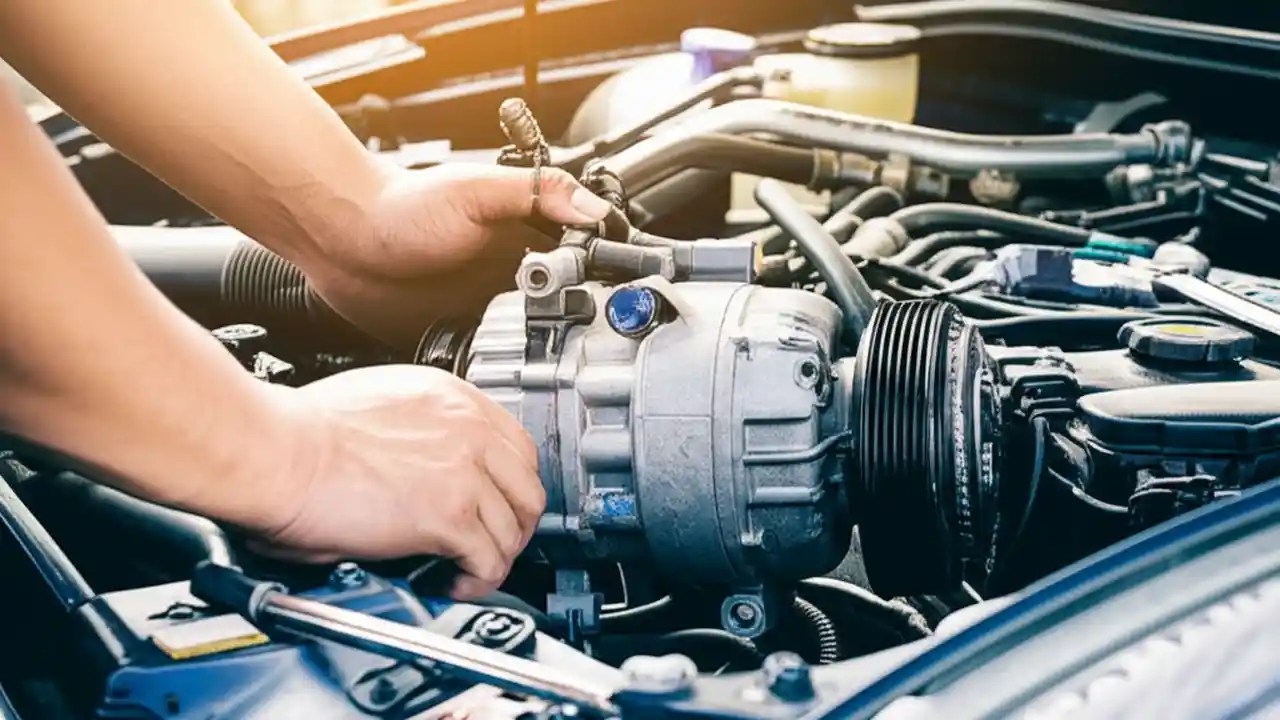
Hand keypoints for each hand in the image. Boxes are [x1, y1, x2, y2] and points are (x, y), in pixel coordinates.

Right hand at [250, 364, 544, 599]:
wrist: (276, 451)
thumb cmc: (300, 430)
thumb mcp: (377, 405)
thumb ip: (416, 431)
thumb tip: (419, 469)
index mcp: (450, 398)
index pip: (515, 445)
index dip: (509, 484)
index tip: (494, 504)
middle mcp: (467, 429)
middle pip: (528, 486)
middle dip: (515, 523)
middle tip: (490, 543)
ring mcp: (463, 472)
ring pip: (516, 527)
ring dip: (497, 556)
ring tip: (468, 570)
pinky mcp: (448, 515)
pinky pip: (489, 560)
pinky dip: (478, 581)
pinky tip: (453, 583)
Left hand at [306, 163, 612, 349]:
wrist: (338, 235)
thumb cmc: (400, 205)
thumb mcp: (476, 191)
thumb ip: (537, 193)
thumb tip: (594, 211)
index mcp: (522, 234)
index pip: (578, 257)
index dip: (600, 277)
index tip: (616, 297)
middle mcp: (507, 272)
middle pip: (563, 303)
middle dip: (578, 321)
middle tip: (588, 339)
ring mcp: (482, 305)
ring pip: (530, 335)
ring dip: (541, 348)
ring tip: (553, 359)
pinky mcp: (455, 331)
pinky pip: (490, 357)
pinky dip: (501, 366)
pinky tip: (507, 369)